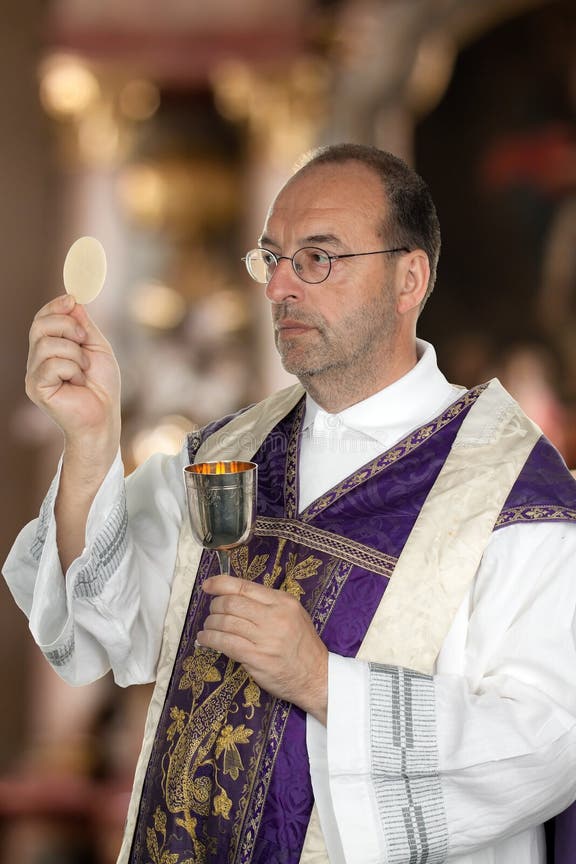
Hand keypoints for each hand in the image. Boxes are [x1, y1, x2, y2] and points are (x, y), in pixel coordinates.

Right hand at [26, 294, 120, 461]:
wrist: (104, 417)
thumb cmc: (102, 386)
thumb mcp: (97, 348)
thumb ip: (83, 325)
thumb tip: (72, 300)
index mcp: (50, 349)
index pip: (42, 320)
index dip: (55, 307)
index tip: (72, 299)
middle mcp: (37, 360)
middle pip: (39, 326)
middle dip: (66, 325)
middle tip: (84, 339)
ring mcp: (34, 374)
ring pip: (47, 344)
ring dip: (75, 354)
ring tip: (84, 370)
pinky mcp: (36, 388)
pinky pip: (52, 364)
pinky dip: (72, 369)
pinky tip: (77, 383)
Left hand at [198, 574, 327, 724]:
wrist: (317, 676)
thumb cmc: (303, 645)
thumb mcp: (293, 614)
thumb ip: (268, 604)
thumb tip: (235, 596)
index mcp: (282, 602)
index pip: (244, 586)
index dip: (220, 583)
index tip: (207, 585)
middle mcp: (274, 616)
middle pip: (231, 603)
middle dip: (215, 606)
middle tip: (212, 612)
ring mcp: (265, 638)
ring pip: (225, 622)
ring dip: (210, 624)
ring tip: (208, 627)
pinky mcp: (256, 658)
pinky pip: (225, 643)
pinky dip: (210, 639)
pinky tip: (205, 639)